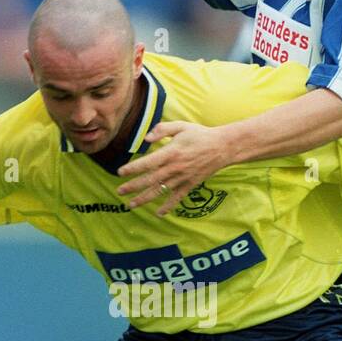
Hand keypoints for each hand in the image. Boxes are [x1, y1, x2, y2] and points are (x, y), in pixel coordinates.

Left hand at [117, 122, 231, 214]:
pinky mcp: (190, 184)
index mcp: (171, 152)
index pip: (147, 162)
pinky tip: (158, 214)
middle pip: (150, 179)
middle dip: (133, 186)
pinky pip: (177, 198)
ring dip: (144, 199)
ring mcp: (182, 178)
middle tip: (119, 192)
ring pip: (160, 191)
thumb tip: (146, 138)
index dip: (133, 168)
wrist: (222, 147)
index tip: (120, 172)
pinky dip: (168, 206)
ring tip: (131, 205)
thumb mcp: (181, 126)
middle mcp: (175, 167)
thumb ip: (162, 129)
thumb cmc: (200, 135)